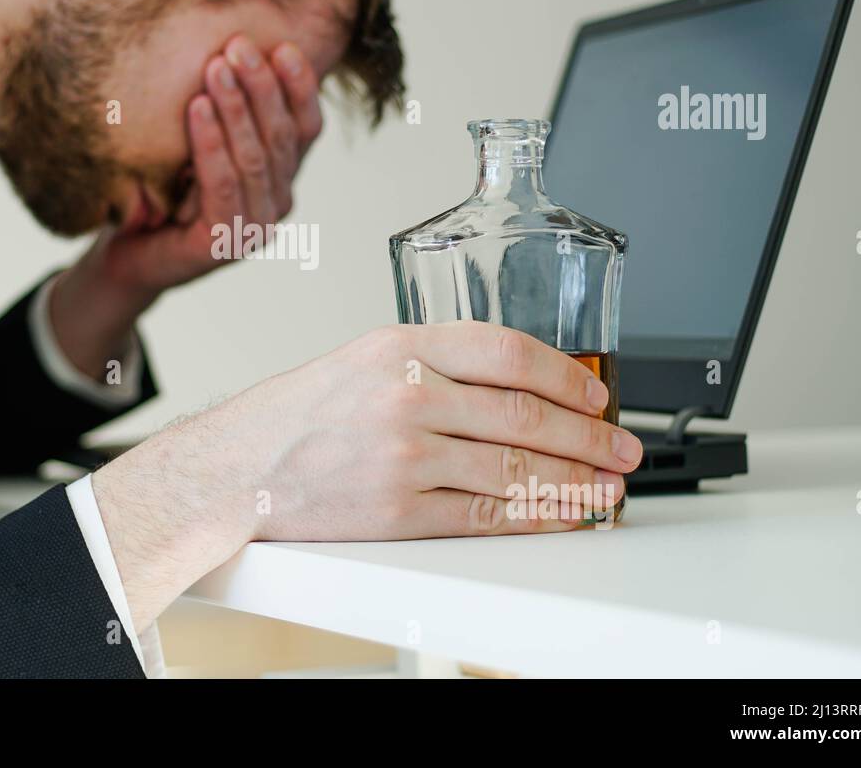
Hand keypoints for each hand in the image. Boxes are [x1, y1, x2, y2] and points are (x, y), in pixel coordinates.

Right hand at [92, 322, 644, 629]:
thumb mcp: (362, 360)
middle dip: (588, 435)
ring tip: (607, 485)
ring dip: (575, 479)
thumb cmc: (296, 414)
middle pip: (524, 414)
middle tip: (622, 446)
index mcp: (399, 346)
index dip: (565, 375)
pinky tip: (561, 513)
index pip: (507, 351)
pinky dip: (534, 515)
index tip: (595, 393)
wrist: (238, 467)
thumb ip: (432, 364)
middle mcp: (405, 396)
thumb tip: (514, 385)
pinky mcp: (399, 511)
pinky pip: (485, 514)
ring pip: (515, 467)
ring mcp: (404, 456)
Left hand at [98, 34, 323, 293]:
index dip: (300, 87)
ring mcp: (255, 227)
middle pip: (280, 136)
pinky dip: (210, 141)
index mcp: (284, 176)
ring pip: (253, 157)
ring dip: (236, 107)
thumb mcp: (204, 144)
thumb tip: (234, 43)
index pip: (306, 127)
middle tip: (237, 45)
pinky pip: (221, 182)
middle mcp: (278, 202)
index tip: (283, 46)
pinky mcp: (224, 242)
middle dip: (261, 86)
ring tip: (216, 66)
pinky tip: (197, 107)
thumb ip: (230, 112)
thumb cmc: (167, 190)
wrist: (132, 254)